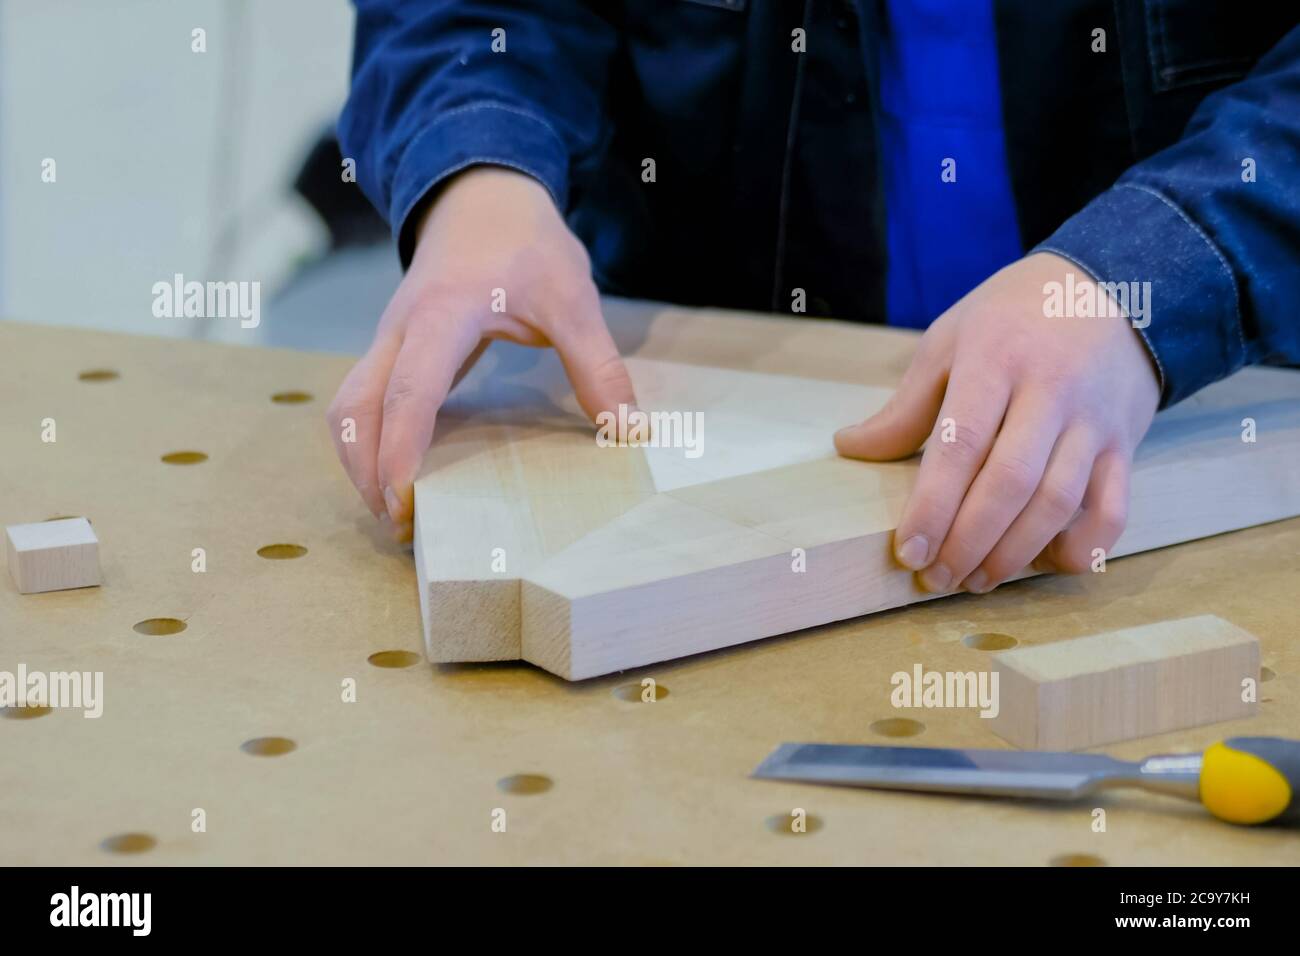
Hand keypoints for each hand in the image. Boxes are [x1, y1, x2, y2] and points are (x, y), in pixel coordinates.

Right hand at [327, 167, 635, 539]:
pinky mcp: (390, 351)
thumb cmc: (525, 242)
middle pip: (354, 408)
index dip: (401, 450)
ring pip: (346, 407)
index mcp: (441, 313)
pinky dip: (367, 443)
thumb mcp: (572, 295)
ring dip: (357, 461)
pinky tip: (398, 477)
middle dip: (365, 471)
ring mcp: (387, 341)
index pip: (409, 390)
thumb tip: (627, 431)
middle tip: (400, 526)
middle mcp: (398, 330)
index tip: (404, 502)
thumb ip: (597, 362)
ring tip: (395, 511)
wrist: (481, 195)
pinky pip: (361, 402)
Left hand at [834, 252, 1160, 592]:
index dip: (934, 506)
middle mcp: (1050, 392)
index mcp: (996, 360)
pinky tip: (1046, 564)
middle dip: (968, 541)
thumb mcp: (951, 339)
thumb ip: (906, 403)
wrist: (1114, 285)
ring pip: (1059, 502)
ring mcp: (1094, 420)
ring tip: (976, 580)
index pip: (962, 444)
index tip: (908, 551)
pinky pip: (1113, 507)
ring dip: (1015, 553)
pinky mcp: (1124, 444)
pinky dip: (1084, 547)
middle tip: (937, 579)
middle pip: (1010, 482)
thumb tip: (850, 447)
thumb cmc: (1014, 316)